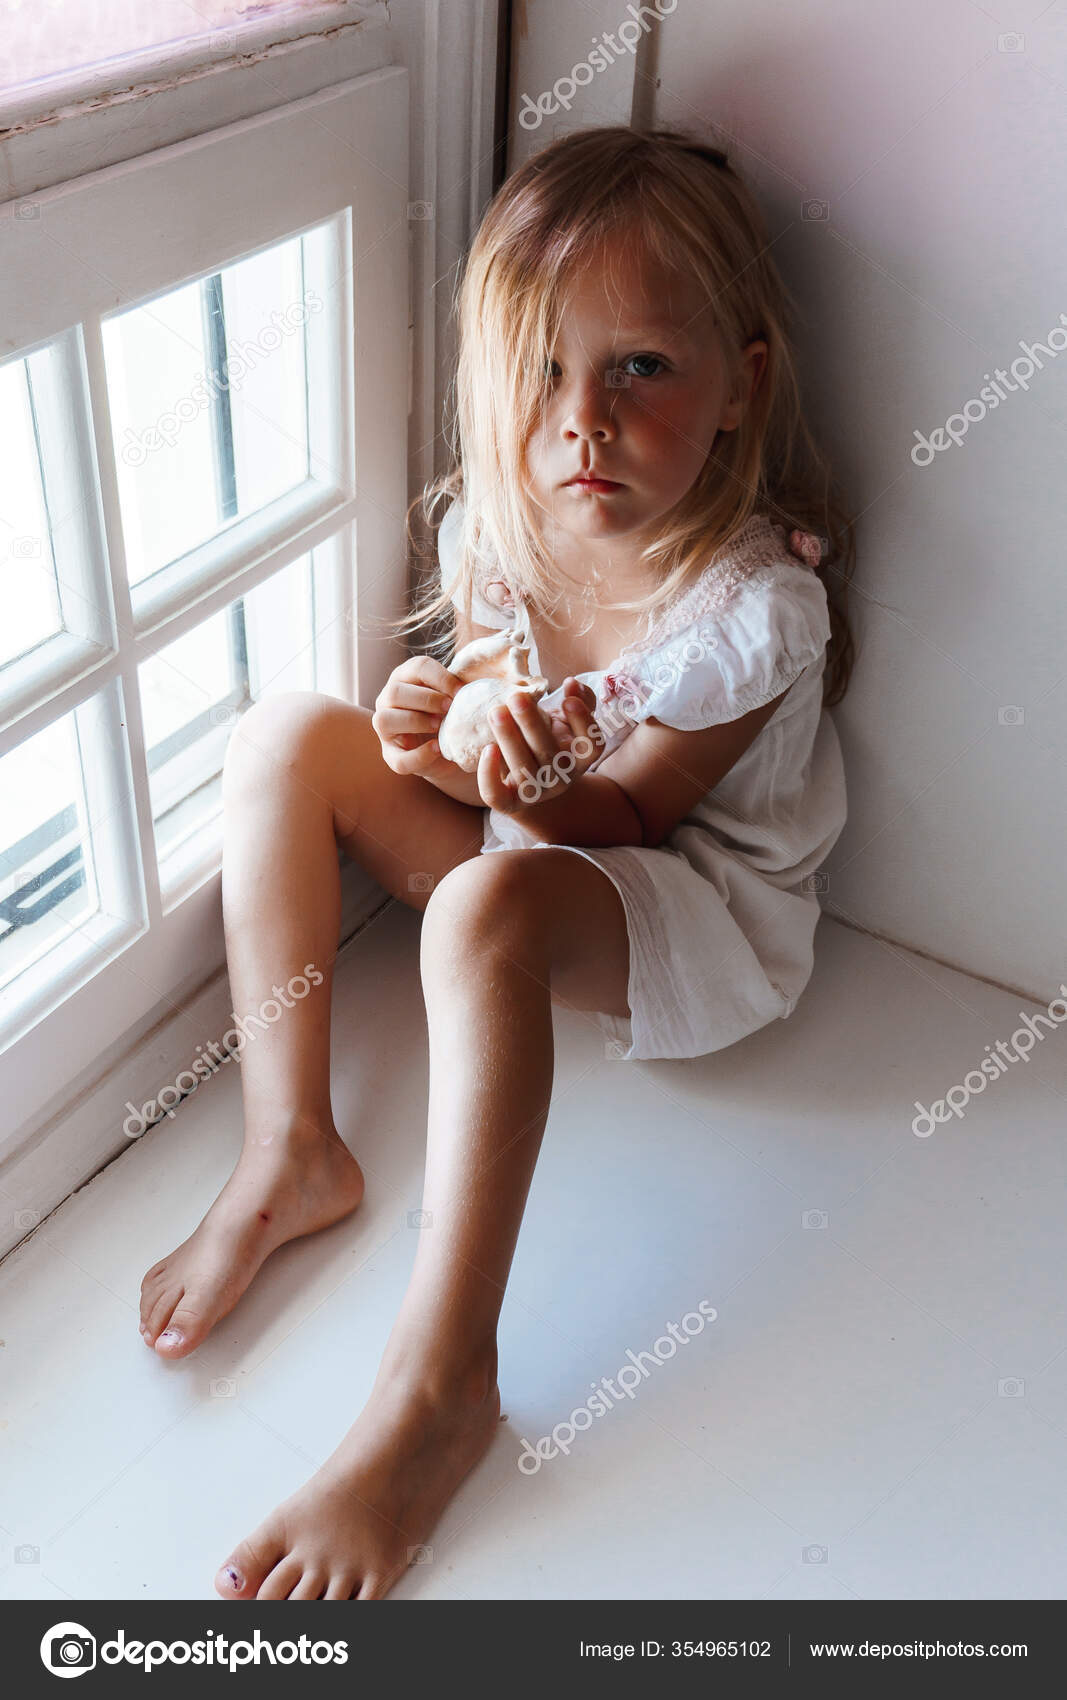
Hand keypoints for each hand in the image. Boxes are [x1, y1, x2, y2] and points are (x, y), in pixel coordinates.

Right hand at [372, 655, 462, 777]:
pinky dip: (420, 754)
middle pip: (395, 692)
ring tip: (439, 726)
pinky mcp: (391, 755)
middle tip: (450, 708)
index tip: (461, 691)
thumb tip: (478, 684)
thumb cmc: (452, 715)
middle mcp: (388, 699)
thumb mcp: (456, 698)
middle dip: (426, 699)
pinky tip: (438, 749)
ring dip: (415, 721)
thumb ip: (462, 688)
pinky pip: (399, 758)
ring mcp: (384, 728)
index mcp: (406, 677)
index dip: (441, 678)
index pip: (418, 667)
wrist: (447, 750)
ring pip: (385, 720)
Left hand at [477, 676, 603, 814]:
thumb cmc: (551, 742)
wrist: (534, 784)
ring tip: (495, 711)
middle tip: (516, 697)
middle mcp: (561, 778)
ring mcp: (536, 793)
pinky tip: (487, 749)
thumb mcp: (568, 723)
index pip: (591, 744)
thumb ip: (579, 701)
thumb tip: (571, 683)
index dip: (582, 723)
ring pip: (522, 770)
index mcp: (579, 758)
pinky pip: (498, 796)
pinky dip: (489, 775)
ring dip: (508, 739)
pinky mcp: (510, 803)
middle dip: (531, 723)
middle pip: (549, 753)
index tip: (567, 700)